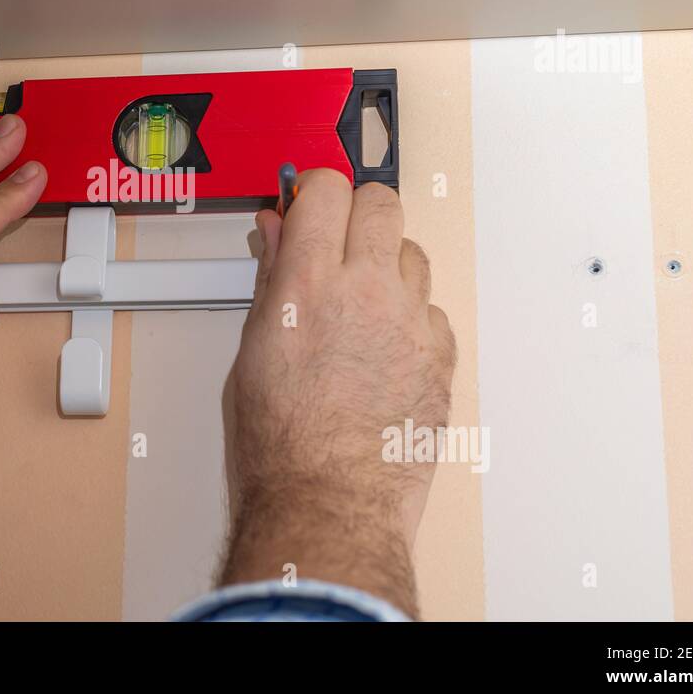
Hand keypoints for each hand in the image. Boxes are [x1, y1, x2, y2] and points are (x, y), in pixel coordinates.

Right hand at [220, 170, 454, 616]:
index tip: (305, 204)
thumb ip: (269, 280)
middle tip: (337, 238)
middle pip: (382, 203)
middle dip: (357, 211)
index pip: (326, 189)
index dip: (314, 190)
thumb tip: (273, 237)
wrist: (328, 504)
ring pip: (413, 253)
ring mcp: (410, 322)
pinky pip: (433, 310)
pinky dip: (410, 316)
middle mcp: (364, 292)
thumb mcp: (251, 350)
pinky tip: (384, 345)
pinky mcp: (440, 357)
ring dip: (386, 263)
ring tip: (359, 301)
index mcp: (306, 284)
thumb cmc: (281, 447)